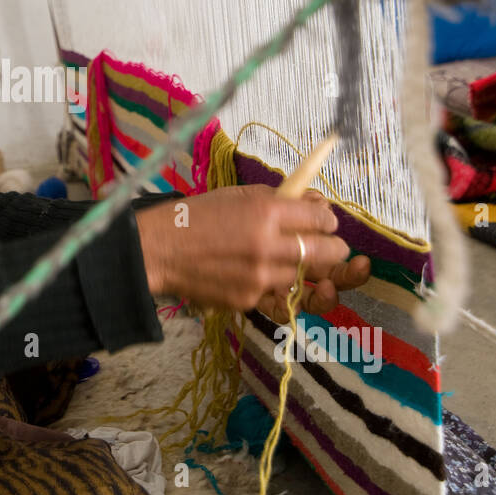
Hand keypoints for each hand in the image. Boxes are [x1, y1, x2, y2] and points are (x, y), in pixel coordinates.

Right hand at [134, 185, 365, 315]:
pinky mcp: (249, 300)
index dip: (329, 221)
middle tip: (336, 250)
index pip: (322, 219)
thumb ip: (280, 199)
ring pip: (308, 279)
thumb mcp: (238, 195)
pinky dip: (279, 288)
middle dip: (337, 251)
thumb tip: (317, 204)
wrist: (159, 249)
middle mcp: (269, 245)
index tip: (326, 223)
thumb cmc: (197, 216)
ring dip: (310, 272)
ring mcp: (260, 277)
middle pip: (328, 253)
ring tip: (303, 264)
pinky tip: (268, 277)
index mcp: (267, 211)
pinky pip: (279, 296)